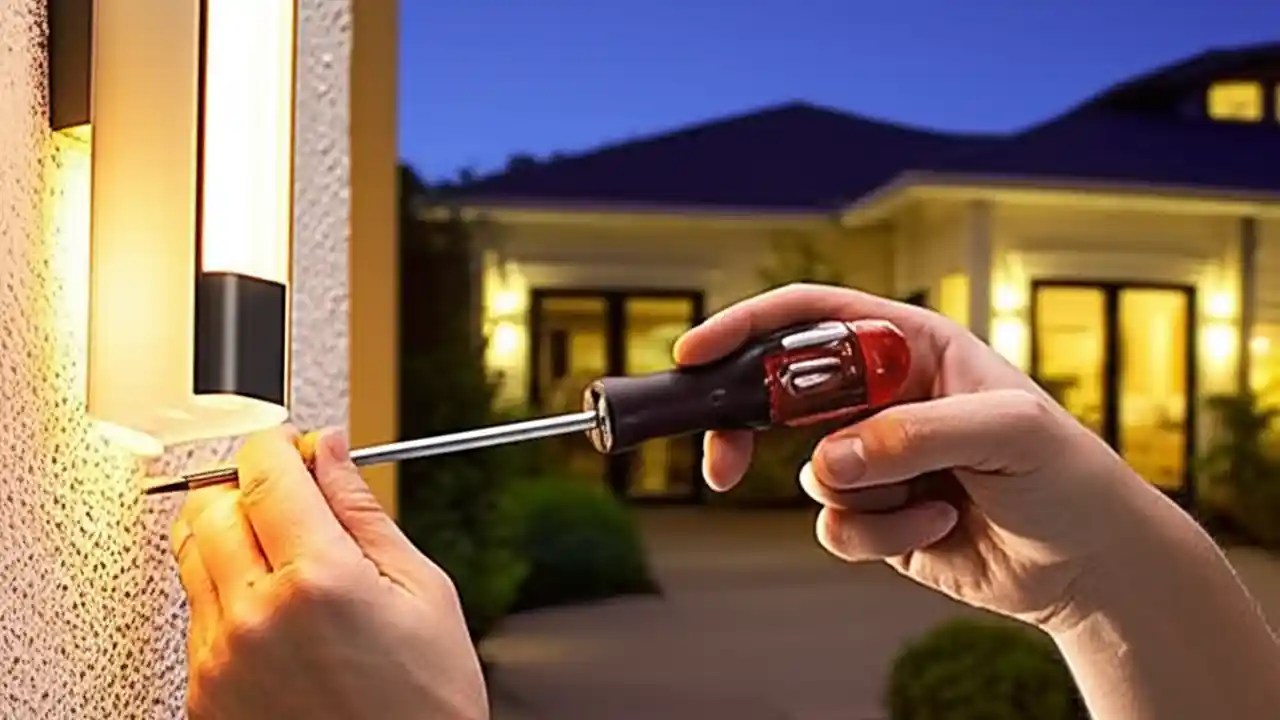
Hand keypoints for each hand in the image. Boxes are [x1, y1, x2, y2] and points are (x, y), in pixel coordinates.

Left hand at [171, 426, 486, 719]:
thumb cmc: (424, 705)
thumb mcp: (421, 592)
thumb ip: (364, 512)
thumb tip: (332, 453)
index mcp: (319, 581)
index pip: (263, 471)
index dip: (279, 444)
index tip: (296, 446)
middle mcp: (256, 618)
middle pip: (211, 503)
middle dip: (248, 483)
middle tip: (289, 494)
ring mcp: (220, 659)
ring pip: (191, 553)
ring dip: (230, 534)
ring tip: (284, 555)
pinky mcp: (203, 693)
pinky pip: (194, 613)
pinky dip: (225, 592)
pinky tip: (276, 610)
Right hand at [675, 283, 1194, 631]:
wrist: (1087, 562)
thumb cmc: (1065, 474)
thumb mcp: (1007, 432)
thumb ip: (917, 434)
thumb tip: (829, 460)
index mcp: (907, 347)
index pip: (810, 319)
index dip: (748, 328)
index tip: (696, 353)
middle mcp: (880, 398)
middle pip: (777, 394)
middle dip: (747, 428)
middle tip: (723, 461)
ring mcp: (872, 458)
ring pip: (809, 474)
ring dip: (861, 499)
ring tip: (933, 501)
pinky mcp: (874, 515)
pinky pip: (834, 527)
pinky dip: (881, 536)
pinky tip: (939, 528)